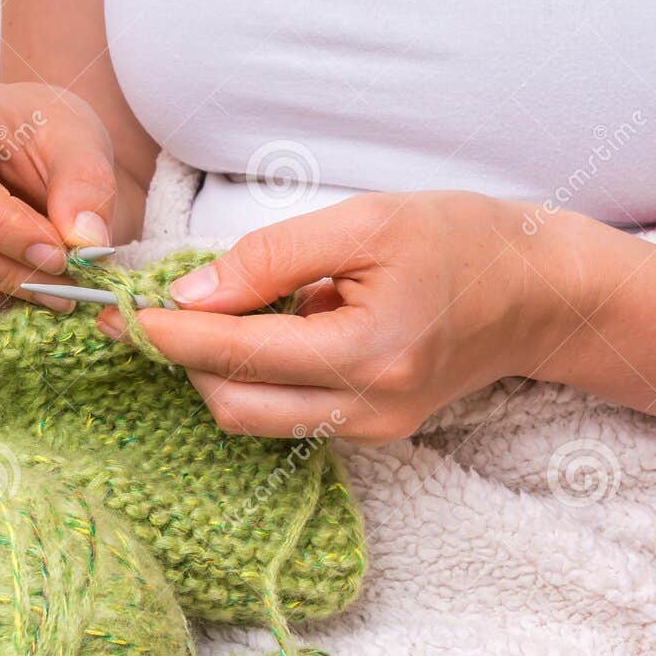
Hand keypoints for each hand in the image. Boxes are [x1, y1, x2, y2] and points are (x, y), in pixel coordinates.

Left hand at [97, 192, 587, 442]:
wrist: (540, 293)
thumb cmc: (462, 240)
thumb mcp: (365, 221)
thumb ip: (271, 257)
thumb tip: (190, 295)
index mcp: (368, 352)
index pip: (233, 354)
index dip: (164, 334)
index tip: (115, 313)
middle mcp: (368, 409)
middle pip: (231, 404)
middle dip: (183, 360)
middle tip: (158, 308)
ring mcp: (372, 431)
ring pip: (253, 418)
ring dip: (218, 371)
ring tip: (222, 311)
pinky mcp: (374, 434)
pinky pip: (287, 414)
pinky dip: (259, 376)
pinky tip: (272, 329)